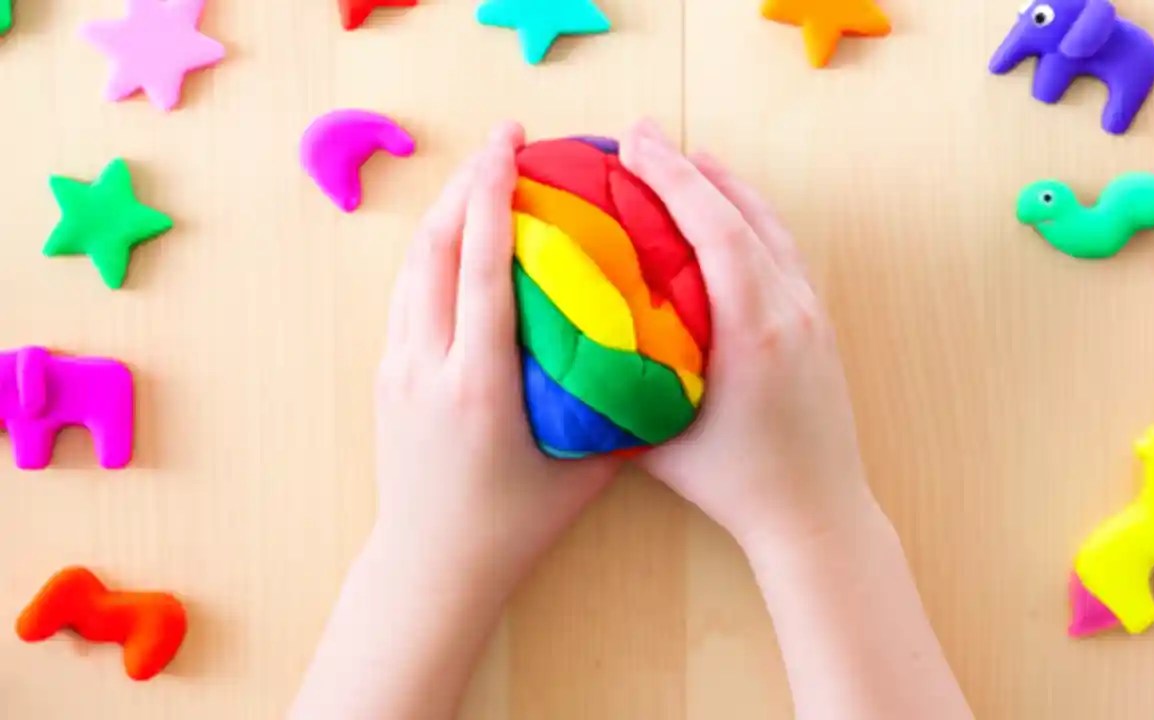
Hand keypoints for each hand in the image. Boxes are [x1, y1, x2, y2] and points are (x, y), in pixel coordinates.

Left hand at [376, 122, 619, 593]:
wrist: (431, 567)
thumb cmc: (513, 527)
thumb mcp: (580, 468)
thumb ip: (611, 407)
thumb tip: (653, 350)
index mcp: (478, 385)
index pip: (480, 268)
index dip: (493, 197)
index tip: (511, 146)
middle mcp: (428, 366)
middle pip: (436, 249)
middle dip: (467, 183)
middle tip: (505, 140)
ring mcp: (399, 368)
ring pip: (413, 266)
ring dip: (446, 213)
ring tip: (483, 177)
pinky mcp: (388, 376)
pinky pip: (407, 294)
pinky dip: (432, 253)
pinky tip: (459, 239)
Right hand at [619, 120, 868, 553]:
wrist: (817, 516)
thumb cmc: (738, 486)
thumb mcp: (663, 435)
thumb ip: (627, 384)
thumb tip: (580, 337)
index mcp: (755, 328)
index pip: (712, 229)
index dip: (671, 178)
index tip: (634, 141)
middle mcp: (791, 308)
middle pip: (741, 213)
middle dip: (689, 169)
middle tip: (642, 135)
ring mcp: (811, 313)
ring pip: (770, 226)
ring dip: (726, 187)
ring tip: (686, 159)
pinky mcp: (818, 325)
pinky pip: (783, 250)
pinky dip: (752, 219)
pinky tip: (730, 215)